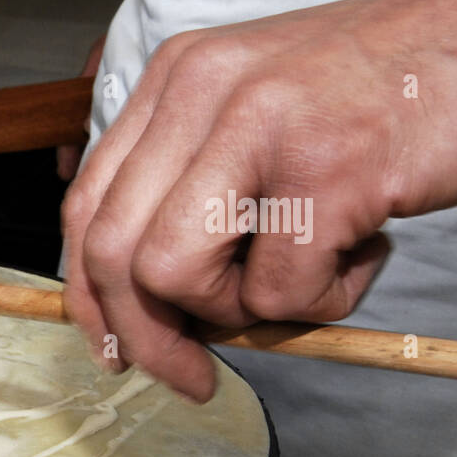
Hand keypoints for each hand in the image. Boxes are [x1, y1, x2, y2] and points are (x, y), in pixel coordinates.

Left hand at [61, 0, 456, 401]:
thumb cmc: (371, 92)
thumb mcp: (251, 115)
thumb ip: (191, 188)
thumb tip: (147, 308)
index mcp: (172, 80)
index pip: (86, 207)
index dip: (91, 295)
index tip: (115, 345)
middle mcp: (200, 94)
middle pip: (114, 253)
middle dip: (144, 337)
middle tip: (190, 376)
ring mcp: (260, 128)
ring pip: (175, 276)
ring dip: (238, 311)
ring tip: (305, 275)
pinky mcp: (327, 171)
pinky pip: (277, 292)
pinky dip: (321, 302)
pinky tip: (363, 252)